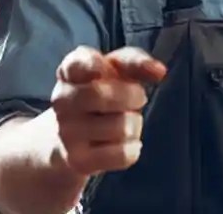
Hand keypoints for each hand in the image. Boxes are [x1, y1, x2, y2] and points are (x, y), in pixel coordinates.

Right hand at [49, 46, 166, 176]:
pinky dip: (132, 148)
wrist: (71, 135)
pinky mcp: (78, 160)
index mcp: (71, 70)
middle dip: (133, 96)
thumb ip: (135, 62)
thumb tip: (159, 71)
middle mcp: (62, 99)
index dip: (89, 65)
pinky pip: (123, 155)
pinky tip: (123, 143)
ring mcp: (67, 132)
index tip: (100, 69)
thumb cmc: (102, 93)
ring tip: (124, 122)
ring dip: (134, 124)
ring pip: (121, 127)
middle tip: (136, 99)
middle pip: (102, 96)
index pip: (76, 64)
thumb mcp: (115, 69)